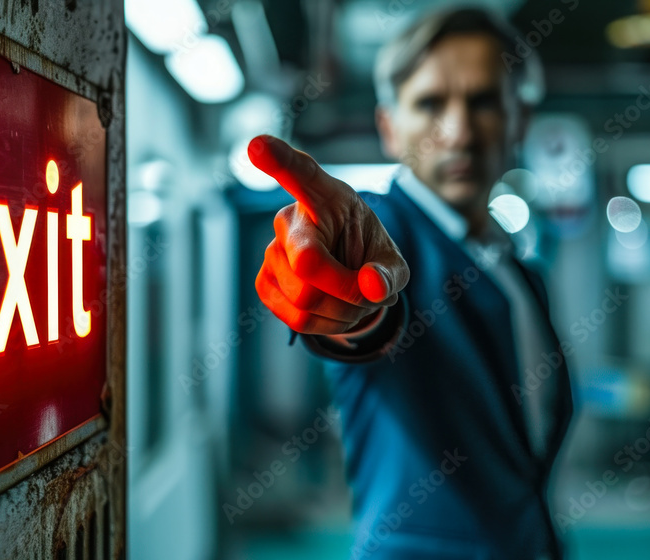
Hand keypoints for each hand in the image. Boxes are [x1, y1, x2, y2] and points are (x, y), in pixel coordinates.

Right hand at [250, 135, 409, 334]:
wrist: (351, 279)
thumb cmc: (369, 255)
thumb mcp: (393, 262)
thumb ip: (389, 273)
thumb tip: (371, 288)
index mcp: (325, 196)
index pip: (300, 173)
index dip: (277, 159)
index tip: (257, 145)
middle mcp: (289, 218)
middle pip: (310, 266)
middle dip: (349, 292)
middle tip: (369, 290)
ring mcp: (271, 252)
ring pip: (305, 300)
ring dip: (342, 312)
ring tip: (352, 300)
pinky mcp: (264, 283)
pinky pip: (296, 319)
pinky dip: (326, 325)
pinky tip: (333, 310)